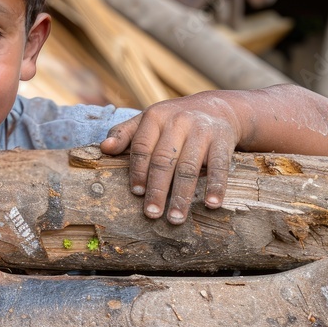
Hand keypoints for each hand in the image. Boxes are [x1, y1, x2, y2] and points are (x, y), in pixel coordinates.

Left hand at [99, 93, 240, 224]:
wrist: (217, 108)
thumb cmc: (173, 121)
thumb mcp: (148, 121)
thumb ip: (124, 134)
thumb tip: (104, 148)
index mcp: (155, 117)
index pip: (142, 147)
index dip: (138, 171)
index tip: (136, 193)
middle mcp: (178, 121)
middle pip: (163, 160)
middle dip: (157, 190)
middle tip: (152, 214)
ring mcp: (202, 130)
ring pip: (189, 167)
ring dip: (182, 195)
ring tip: (176, 218)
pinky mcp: (223, 140)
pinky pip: (219, 166)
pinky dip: (216, 186)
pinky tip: (212, 204)